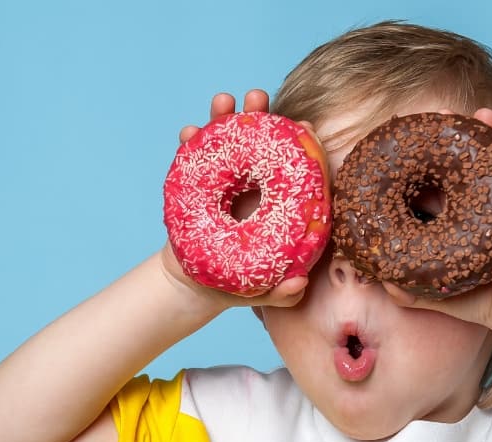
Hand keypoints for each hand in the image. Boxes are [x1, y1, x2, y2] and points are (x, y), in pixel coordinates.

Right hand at [163, 89, 312, 311]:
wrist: (194, 284)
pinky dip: (192, 141)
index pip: (295, 168)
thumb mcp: (260, 290)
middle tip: (257, 98)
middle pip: (261, 143)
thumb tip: (298, 285)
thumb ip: (280, 293)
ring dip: (224, 117)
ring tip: (223, 102)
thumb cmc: (237, 285)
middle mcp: (255, 184)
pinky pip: (196, 157)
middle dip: (260, 117)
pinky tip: (188, 132)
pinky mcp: (200, 182)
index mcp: (279, 203)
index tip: (304, 128)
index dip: (301, 147)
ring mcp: (227, 180)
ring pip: (228, 142)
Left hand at [381, 108, 491, 334]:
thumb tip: (379, 281)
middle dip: (464, 127)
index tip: (416, 133)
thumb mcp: (435, 291)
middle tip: (445, 115)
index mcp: (462, 208)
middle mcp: (490, 195)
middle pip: (480, 148)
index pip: (446, 169)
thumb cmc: (480, 300)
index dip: (434, 149)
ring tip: (485, 117)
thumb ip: (407, 288)